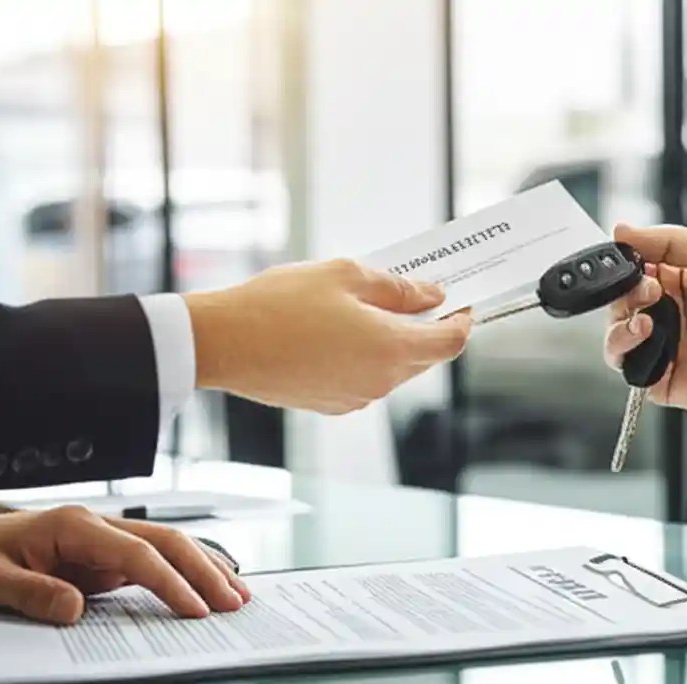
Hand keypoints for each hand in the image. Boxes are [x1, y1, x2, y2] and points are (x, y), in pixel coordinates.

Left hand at [0, 503, 249, 624]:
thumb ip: (31, 593)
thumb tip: (76, 610)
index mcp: (73, 526)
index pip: (137, 553)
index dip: (170, 582)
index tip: (195, 610)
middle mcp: (97, 526)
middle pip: (166, 542)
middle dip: (205, 571)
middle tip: (234, 602)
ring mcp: (104, 540)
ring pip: (168, 546)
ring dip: (205, 568)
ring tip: (238, 594)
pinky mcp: (106, 556)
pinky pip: (155, 561)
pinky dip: (187, 571)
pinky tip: (208, 583)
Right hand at [185, 259, 472, 414]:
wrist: (224, 343)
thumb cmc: (279, 304)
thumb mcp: (345, 275)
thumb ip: (398, 287)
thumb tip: (431, 295)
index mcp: (391, 349)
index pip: (450, 342)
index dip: (463, 320)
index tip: (462, 302)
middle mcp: (380, 382)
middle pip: (424, 357)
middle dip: (427, 326)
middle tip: (415, 293)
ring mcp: (356, 397)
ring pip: (394, 368)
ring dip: (393, 341)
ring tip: (367, 306)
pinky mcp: (332, 404)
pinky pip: (366, 379)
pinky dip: (367, 356)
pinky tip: (341, 330)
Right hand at [603, 225, 686, 442]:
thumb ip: (664, 239)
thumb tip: (620, 231)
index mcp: (675, 282)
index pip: (632, 271)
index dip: (624, 267)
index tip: (628, 263)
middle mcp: (665, 314)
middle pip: (618, 302)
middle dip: (624, 294)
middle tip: (650, 292)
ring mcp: (660, 346)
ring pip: (614, 335)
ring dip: (619, 323)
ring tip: (645, 321)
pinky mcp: (657, 377)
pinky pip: (623, 365)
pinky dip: (624, 350)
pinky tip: (646, 337)